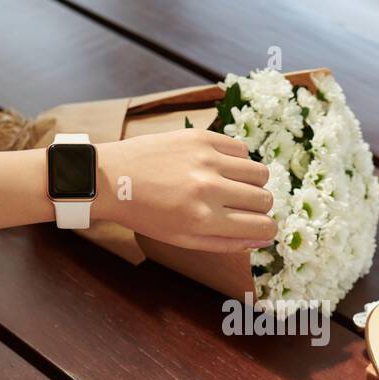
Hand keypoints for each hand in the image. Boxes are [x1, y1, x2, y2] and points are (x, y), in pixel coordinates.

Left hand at [93, 129, 275, 252]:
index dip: (266, 229)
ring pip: (259, 172)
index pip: (262, 226)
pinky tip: (220, 167)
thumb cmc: (146, 214)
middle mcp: (209, 189)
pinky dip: (237, 161)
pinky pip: (241, 149)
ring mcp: (207, 160)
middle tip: (241, 207)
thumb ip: (226, 242)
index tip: (259, 226)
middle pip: (265, 199)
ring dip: (252, 183)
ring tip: (233, 186)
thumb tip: (264, 239)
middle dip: (259, 208)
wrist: (112, 178)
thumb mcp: (183, 239)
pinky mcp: (201, 137)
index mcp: (205, 220)